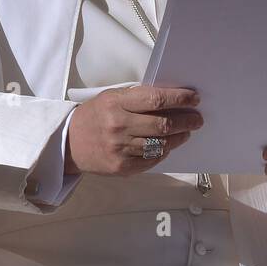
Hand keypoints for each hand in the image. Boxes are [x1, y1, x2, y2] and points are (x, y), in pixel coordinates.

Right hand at [66, 85, 202, 176]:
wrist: (69, 143)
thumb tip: (171, 99)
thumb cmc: (95, 116)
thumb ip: (137, 98)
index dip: (179, 99)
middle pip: (163, 124)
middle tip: (197, 119)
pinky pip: (151, 160)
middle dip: (186, 121)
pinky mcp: (121, 167)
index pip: (156, 99)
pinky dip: (163, 152)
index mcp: (116, 103)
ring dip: (179, 138)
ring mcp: (120, 149)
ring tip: (186, 132)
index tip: (194, 98)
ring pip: (160, 144)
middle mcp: (118, 126)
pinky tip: (168, 145)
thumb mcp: (111, 98)